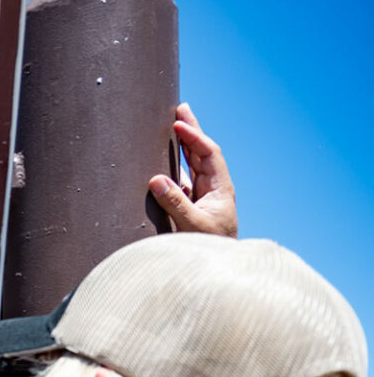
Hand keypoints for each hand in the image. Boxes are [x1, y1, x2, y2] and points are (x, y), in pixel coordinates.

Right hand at [149, 104, 236, 236]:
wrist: (216, 268)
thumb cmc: (210, 247)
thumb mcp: (192, 226)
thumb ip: (176, 203)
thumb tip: (156, 179)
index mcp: (220, 188)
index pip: (208, 154)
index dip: (194, 137)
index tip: (178, 124)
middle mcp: (212, 188)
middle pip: (202, 152)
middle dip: (191, 130)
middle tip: (181, 108)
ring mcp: (201, 196)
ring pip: (192, 164)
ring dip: (183, 144)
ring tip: (174, 124)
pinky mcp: (189, 206)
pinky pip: (181, 180)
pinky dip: (173, 165)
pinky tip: (165, 157)